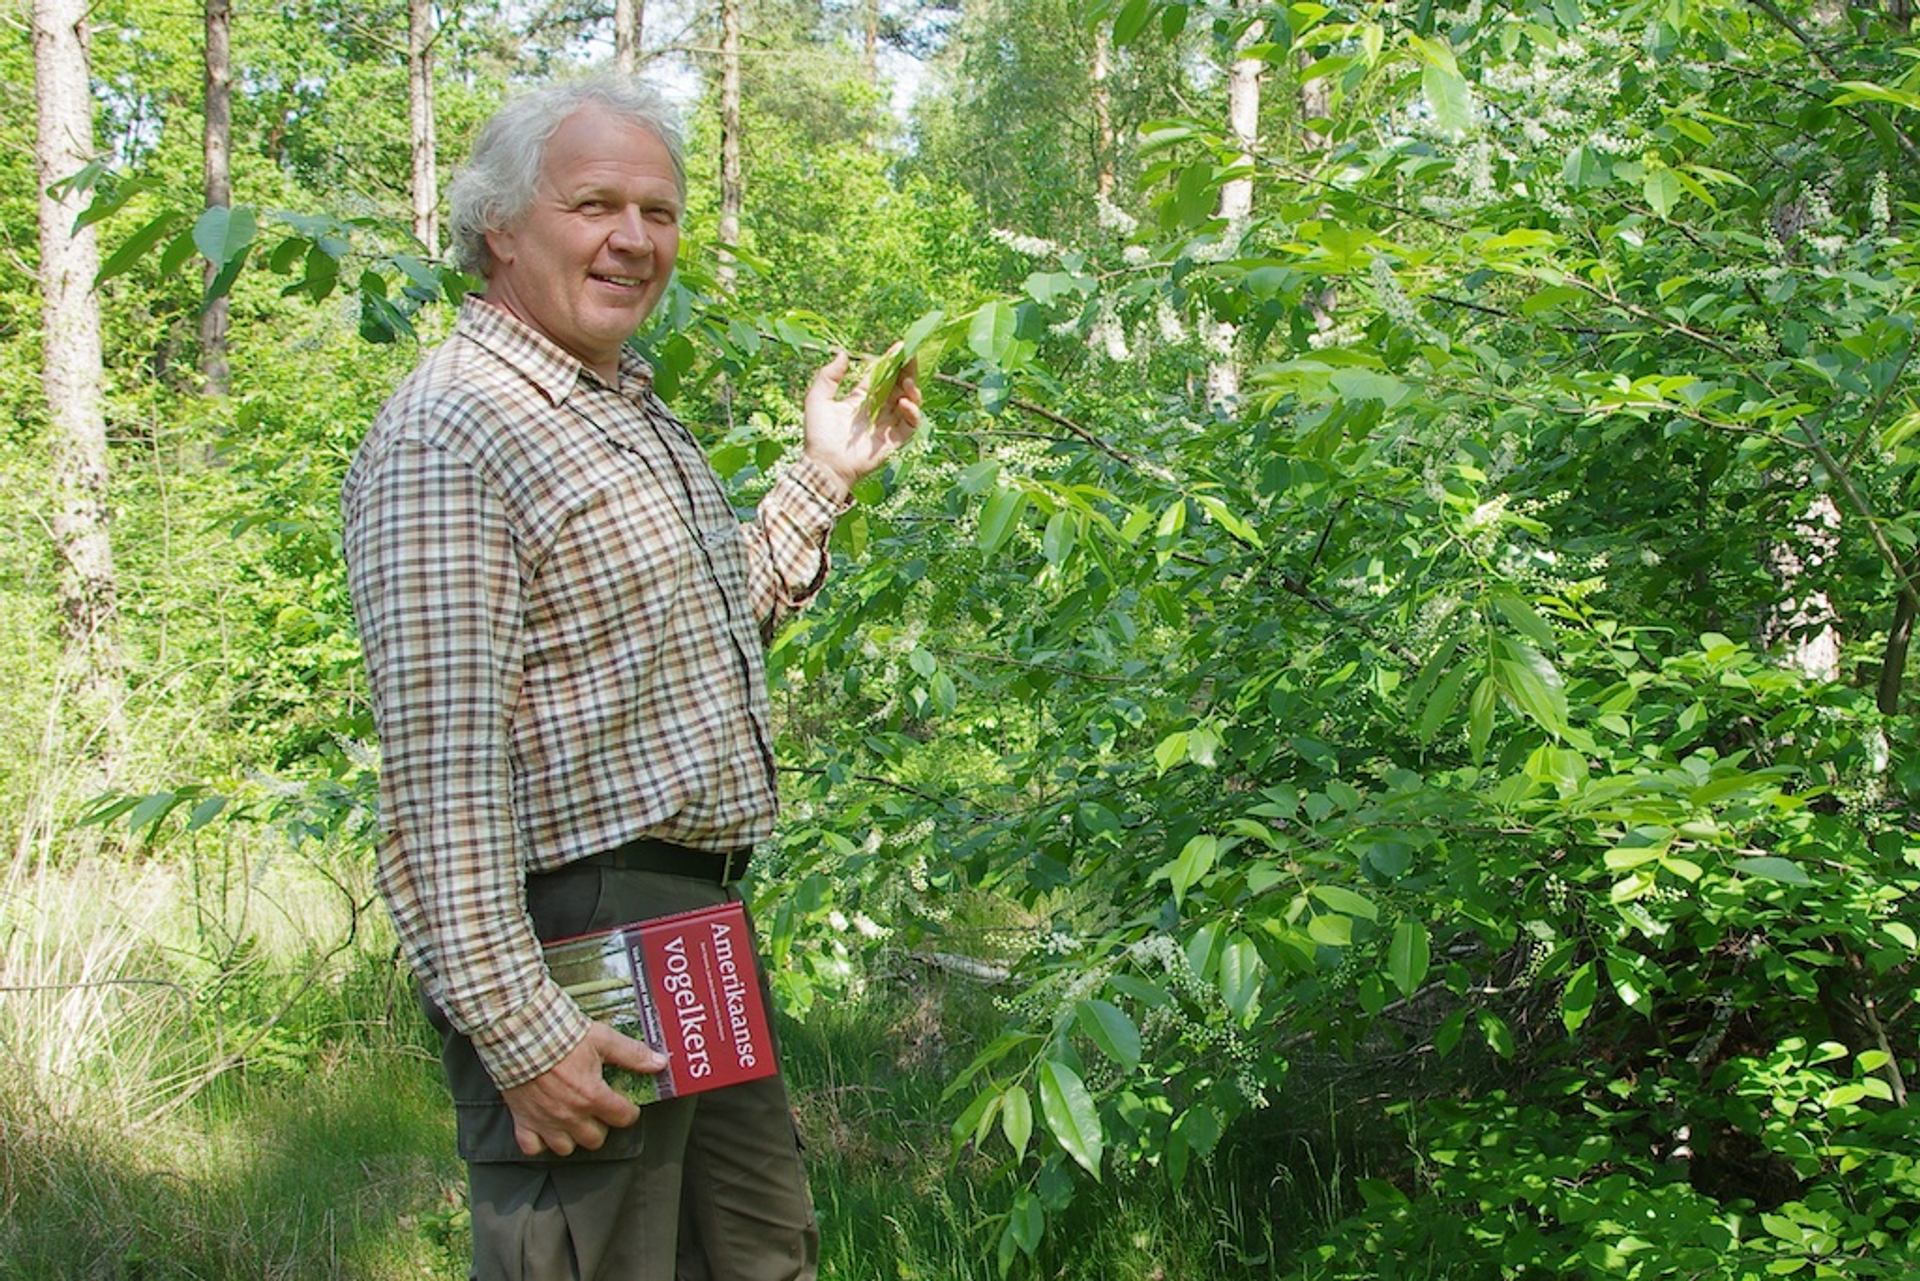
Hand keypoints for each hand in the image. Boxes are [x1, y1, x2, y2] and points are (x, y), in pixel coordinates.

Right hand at [499, 1022, 666, 1156]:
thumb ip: (632, 1054)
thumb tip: (659, 1062)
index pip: (622, 1118)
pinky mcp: (523, 1121)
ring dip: (573, 1137)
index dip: (629, 1112)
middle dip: (602, 1126)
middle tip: (600, 1111)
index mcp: (592, 1096)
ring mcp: (545, 1122)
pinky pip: (533, 1147)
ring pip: (566, 1148)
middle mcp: (570, 1115)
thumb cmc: (560, 1035)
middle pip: (595, 1139)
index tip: (626, 1105)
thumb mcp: (602, 1039)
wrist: (519, 1033)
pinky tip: (546, 1127)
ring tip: (575, 1120)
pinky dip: (540, 1142)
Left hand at [801, 346, 922, 495]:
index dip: (890, 361)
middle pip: (897, 386)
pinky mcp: (893, 441)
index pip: (880, 376)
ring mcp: (886, 425)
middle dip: (907, 370)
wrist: (824, 465)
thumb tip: (842, 353)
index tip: (899, 346)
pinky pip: (910, 424)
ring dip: (912, 390)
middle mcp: (876, 410)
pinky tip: (904, 403)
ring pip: (908, 403)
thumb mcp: (817, 399)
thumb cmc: (818, 434)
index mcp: (860, 399)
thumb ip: (828, 376)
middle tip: (912, 354)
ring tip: (908, 380)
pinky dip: (912, 413)